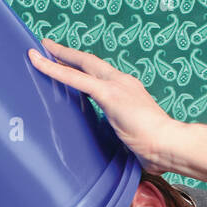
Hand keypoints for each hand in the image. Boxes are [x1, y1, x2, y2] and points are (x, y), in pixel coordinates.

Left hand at [28, 38, 184, 174]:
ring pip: (80, 64)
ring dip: (57, 56)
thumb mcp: (137, 143)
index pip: (102, 76)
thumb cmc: (159, 149)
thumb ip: (130, 143)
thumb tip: (136, 161)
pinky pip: (74, 78)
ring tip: (36, 51)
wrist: (170, 144)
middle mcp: (123, 82)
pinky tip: (38, 62)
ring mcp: (116, 85)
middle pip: (89, 62)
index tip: (71, 65)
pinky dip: (54, 69)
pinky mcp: (108, 93)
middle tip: (47, 46)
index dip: (84, 69)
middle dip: (67, 54)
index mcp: (130, 92)